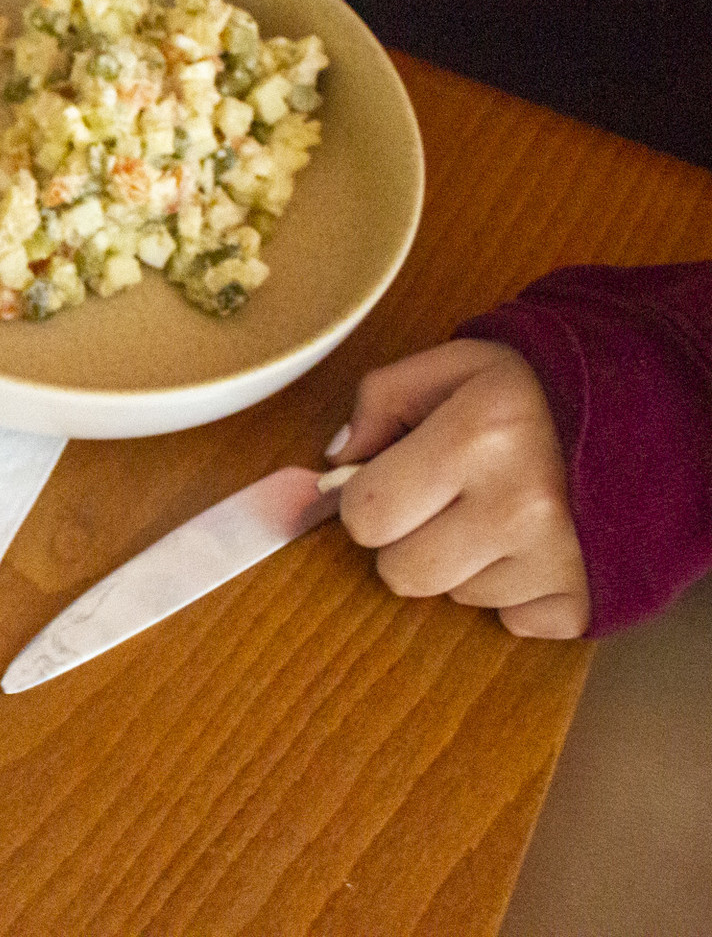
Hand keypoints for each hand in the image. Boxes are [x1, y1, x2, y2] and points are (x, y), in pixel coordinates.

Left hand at [327, 340, 589, 637]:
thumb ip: (380, 402)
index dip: (369, 499)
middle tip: (444, 502)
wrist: (651, 414)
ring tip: (500, 512)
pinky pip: (510, 621)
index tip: (393, 481)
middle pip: (401, 572)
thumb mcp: (454, 367)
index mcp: (478, 437)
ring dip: (463, 562)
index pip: (366, 514)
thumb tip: (337, 467)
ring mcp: (558, 560)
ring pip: (454, 596)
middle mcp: (520, 506)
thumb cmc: (536, 390)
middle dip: (407, 539)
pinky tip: (534, 544)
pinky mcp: (585, 601)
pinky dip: (514, 590)